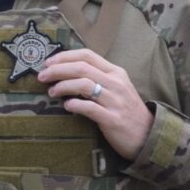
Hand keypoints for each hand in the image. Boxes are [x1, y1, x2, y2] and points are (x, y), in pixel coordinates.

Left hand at [38, 49, 152, 159]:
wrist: (147, 134)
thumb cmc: (125, 109)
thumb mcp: (115, 87)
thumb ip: (96, 77)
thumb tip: (64, 70)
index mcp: (115, 72)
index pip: (87, 55)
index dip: (64, 56)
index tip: (47, 62)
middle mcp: (116, 83)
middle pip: (81, 68)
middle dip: (57, 70)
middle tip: (42, 76)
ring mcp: (115, 100)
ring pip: (83, 85)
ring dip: (62, 86)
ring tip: (51, 92)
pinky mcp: (113, 119)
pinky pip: (89, 108)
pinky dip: (74, 105)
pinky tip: (66, 106)